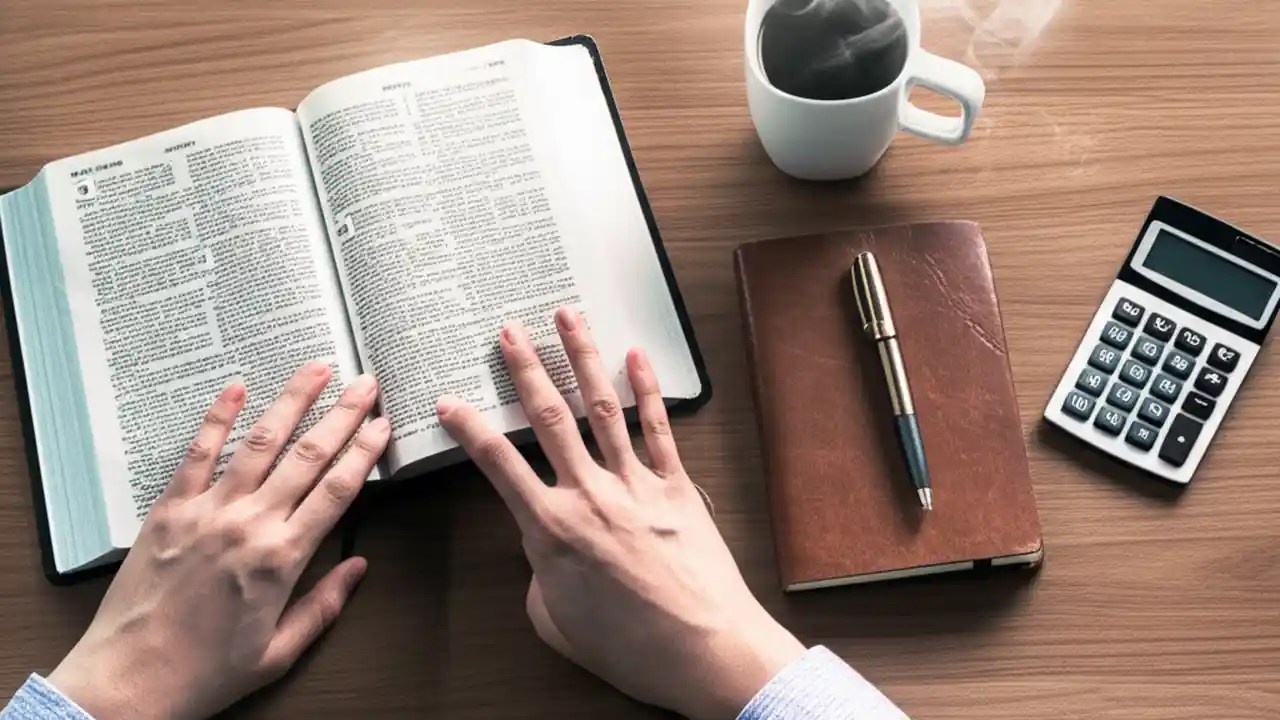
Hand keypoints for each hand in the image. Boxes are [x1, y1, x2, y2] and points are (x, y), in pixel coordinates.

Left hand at [48, 363, 389, 718]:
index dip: (364, 452)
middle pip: (308, 456)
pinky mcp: (170, 510)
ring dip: (292, 401)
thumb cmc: (204, 674)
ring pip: (260, 443)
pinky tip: (236, 387)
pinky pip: (198, 454)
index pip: (337, 491)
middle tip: (365, 383)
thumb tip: (358, 568)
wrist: (128, 681)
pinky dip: (218, 417)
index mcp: (282, 559)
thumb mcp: (278, 652)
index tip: (383, 424)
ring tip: (315, 369)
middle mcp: (249, 524)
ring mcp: (207, 511)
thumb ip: (323, 606)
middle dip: (342, 415)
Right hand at [437, 309, 804, 719]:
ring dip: (582, 358)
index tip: (451, 401)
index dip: (471, 429)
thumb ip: (540, 578)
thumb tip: (547, 554)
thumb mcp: (556, 622)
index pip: (499, 466)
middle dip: (525, 368)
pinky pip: (659, 430)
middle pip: (548, 418)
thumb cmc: (632, 648)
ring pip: (601, 409)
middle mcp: (590, 496)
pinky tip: (637, 357)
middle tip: (509, 331)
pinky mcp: (677, 489)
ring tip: (568, 317)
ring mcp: (636, 486)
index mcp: (552, 530)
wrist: (704, 651)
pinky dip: (648, 390)